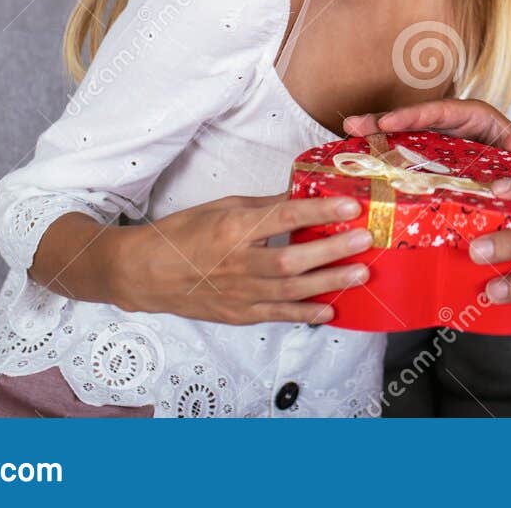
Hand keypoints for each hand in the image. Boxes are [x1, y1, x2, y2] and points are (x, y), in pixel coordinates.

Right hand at [107, 192, 374, 324]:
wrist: (145, 273)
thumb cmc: (183, 234)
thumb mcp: (223, 207)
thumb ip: (266, 206)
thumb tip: (303, 195)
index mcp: (232, 229)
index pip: (283, 217)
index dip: (318, 210)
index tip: (349, 204)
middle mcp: (237, 263)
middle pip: (291, 260)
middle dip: (332, 250)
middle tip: (365, 239)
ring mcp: (237, 293)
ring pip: (290, 291)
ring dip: (329, 283)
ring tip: (360, 274)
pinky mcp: (237, 314)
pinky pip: (276, 315)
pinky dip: (303, 314)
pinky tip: (329, 310)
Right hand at [343, 98, 510, 163]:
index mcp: (478, 118)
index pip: (444, 111)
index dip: (415, 114)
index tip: (389, 121)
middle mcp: (455, 127)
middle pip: (416, 120)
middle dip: (385, 121)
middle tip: (352, 125)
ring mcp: (440, 144)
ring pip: (407, 137)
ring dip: (379, 138)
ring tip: (348, 137)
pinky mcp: (432, 163)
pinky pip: (407, 160)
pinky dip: (386, 160)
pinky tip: (362, 165)